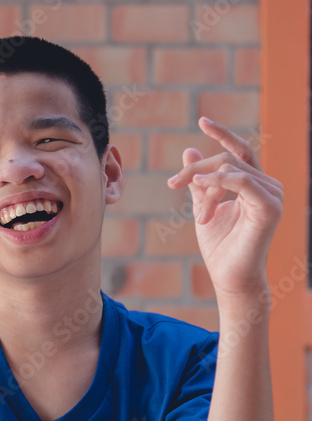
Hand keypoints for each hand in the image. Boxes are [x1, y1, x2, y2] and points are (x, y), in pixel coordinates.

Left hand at [166, 117, 282, 298]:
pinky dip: (219, 181)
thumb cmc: (219, 246)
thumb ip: (199, 181)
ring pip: (231, 169)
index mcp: (253, 184)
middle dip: (197, 169)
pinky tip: (201, 185)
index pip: (239, 151)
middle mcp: (267, 185)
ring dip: (205, 187)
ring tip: (198, 213)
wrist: (230, 275)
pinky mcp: (271, 206)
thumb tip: (189, 151)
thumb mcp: (203, 206)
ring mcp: (272, 194)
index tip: (202, 120)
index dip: (222, 134)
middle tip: (173, 183)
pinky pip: (242, 181)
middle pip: (228, 159)